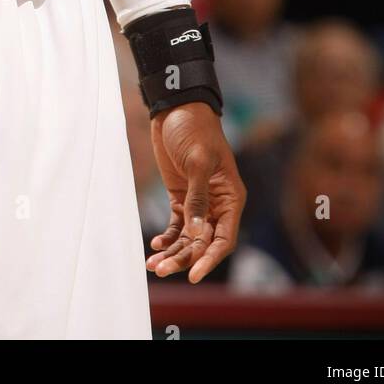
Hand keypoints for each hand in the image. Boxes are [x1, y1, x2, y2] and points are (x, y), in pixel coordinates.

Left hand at [147, 102, 244, 281]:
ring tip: (153, 264)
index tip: (193, 275)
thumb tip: (196, 232)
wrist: (176, 108)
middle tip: (161, 269)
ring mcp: (198, 202)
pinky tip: (155, 245)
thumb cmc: (195, 130)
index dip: (209, 259)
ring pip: (188, 237)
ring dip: (172, 252)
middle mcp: (217, 204)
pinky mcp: (181, 197)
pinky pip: (176, 225)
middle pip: (203, 243)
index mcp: (230, 197)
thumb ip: (197, 198)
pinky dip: (167, 237)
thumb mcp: (197, 162)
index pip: (223, 238)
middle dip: (184, 258)